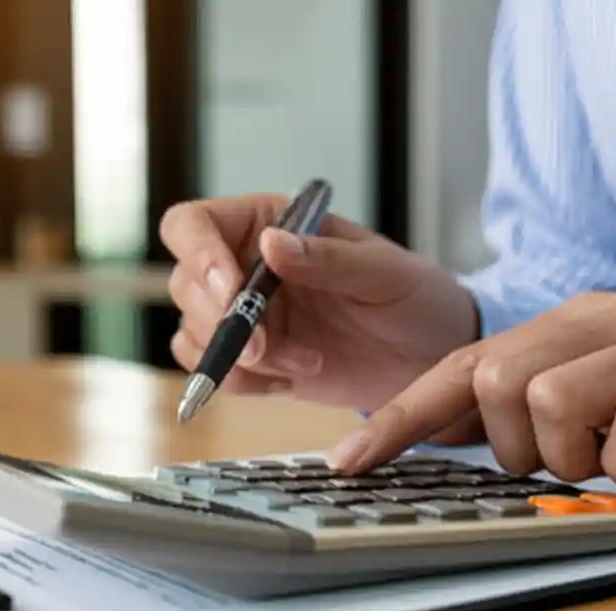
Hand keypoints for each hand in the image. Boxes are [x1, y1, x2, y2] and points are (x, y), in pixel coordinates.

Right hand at [162, 195, 477, 412]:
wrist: (430, 360)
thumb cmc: (415, 298)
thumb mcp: (384, 273)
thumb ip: (329, 259)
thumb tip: (273, 243)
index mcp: (267, 223)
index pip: (194, 225)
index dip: (199, 255)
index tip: (231, 291)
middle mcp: (243, 265)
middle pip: (185, 285)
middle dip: (220, 322)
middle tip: (264, 348)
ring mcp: (244, 316)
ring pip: (193, 333)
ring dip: (238, 358)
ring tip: (304, 362)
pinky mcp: (253, 361)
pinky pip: (216, 373)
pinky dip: (244, 383)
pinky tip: (293, 378)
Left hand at [328, 291, 615, 502]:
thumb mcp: (601, 398)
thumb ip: (531, 406)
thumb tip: (446, 435)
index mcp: (573, 321)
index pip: (463, 363)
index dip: (400, 416)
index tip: (348, 460)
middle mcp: (610, 319)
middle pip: (497, 377)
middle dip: (510, 445)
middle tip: (566, 461)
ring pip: (553, 400)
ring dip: (573, 457)